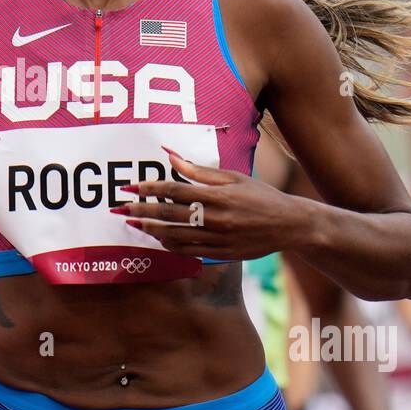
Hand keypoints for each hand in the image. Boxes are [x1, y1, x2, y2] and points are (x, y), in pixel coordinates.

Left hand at [116, 148, 299, 259]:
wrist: (290, 225)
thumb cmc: (261, 196)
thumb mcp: (233, 177)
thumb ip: (199, 170)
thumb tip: (170, 155)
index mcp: (219, 195)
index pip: (176, 190)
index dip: (150, 188)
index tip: (130, 187)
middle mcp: (217, 218)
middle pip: (170, 215)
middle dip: (142, 211)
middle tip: (120, 209)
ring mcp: (219, 239)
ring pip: (175, 237)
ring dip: (151, 231)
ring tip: (134, 224)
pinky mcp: (222, 254)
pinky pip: (189, 252)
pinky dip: (170, 246)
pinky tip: (159, 238)